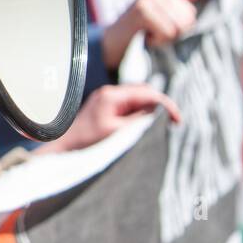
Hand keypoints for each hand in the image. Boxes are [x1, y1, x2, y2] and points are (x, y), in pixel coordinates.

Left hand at [37, 84, 180, 153]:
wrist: (64, 149)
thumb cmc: (86, 142)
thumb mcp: (119, 132)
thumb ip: (141, 121)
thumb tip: (162, 113)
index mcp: (112, 95)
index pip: (148, 93)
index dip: (167, 106)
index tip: (177, 122)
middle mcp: (109, 93)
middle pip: (145, 93)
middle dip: (160, 107)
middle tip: (171, 125)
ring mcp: (107, 99)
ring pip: (138, 100)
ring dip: (150, 111)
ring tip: (158, 127)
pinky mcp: (105, 108)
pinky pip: (129, 107)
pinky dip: (139, 115)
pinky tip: (142, 127)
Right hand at [101, 0, 202, 68]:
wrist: (109, 42)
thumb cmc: (137, 28)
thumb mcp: (161, 14)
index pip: (189, 13)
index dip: (176, 27)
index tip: (155, 25)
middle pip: (187, 19)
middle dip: (173, 32)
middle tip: (151, 31)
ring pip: (179, 26)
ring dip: (164, 37)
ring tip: (146, 32)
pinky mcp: (141, 9)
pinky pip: (168, 31)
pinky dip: (158, 41)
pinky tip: (144, 37)